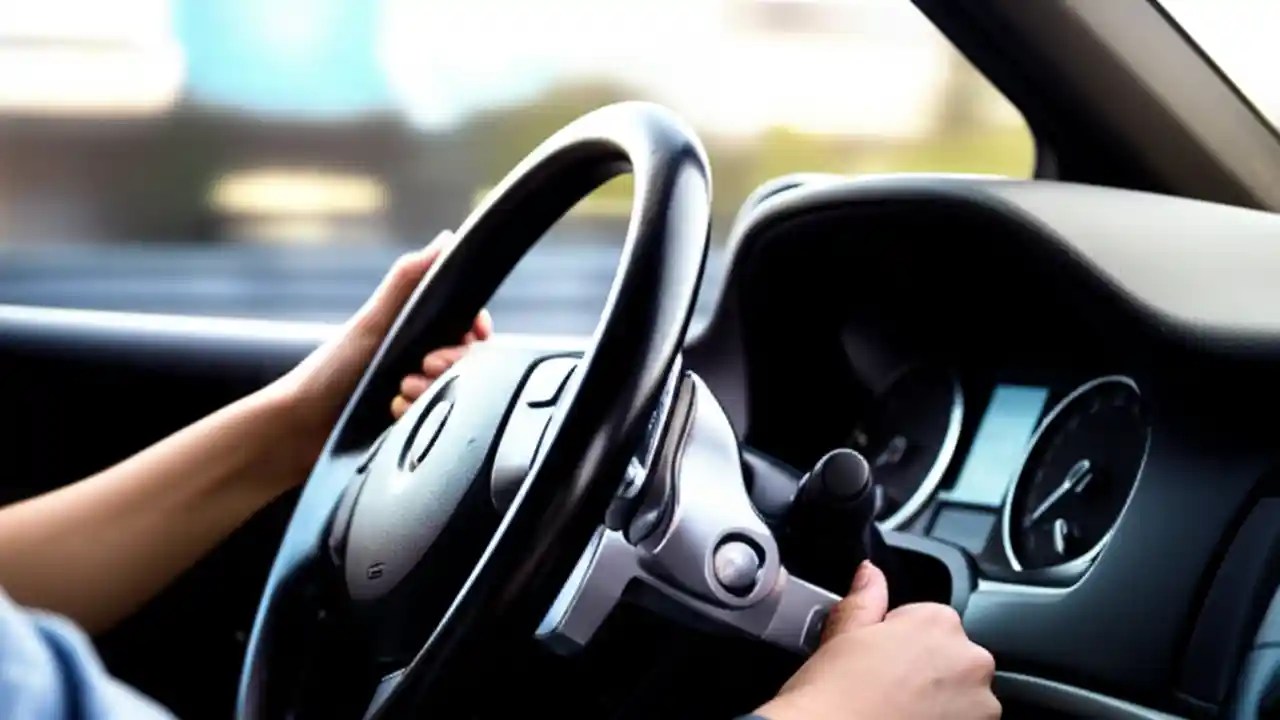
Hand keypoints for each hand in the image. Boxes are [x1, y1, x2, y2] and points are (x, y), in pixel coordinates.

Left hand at [272, 230, 489, 458]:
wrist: (301, 429)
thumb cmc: (330, 369)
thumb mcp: (372, 321)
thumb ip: (408, 280)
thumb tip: (446, 238)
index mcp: (414, 329)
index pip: (466, 324)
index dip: (476, 327)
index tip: (477, 334)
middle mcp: (418, 359)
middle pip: (466, 358)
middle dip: (453, 362)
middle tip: (426, 365)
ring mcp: (416, 391)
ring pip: (456, 391)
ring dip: (432, 390)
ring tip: (402, 392)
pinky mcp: (412, 422)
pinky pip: (438, 420)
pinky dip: (420, 415)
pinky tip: (396, 414)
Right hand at [754, 562, 999, 719]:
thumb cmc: (834, 694)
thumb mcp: (841, 637)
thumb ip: (865, 599)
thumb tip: (871, 572)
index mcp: (938, 623)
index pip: (927, 622)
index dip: (899, 643)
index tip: (878, 662)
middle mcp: (971, 661)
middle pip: (951, 658)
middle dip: (926, 671)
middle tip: (886, 690)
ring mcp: (982, 705)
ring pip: (963, 695)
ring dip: (941, 701)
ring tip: (898, 712)